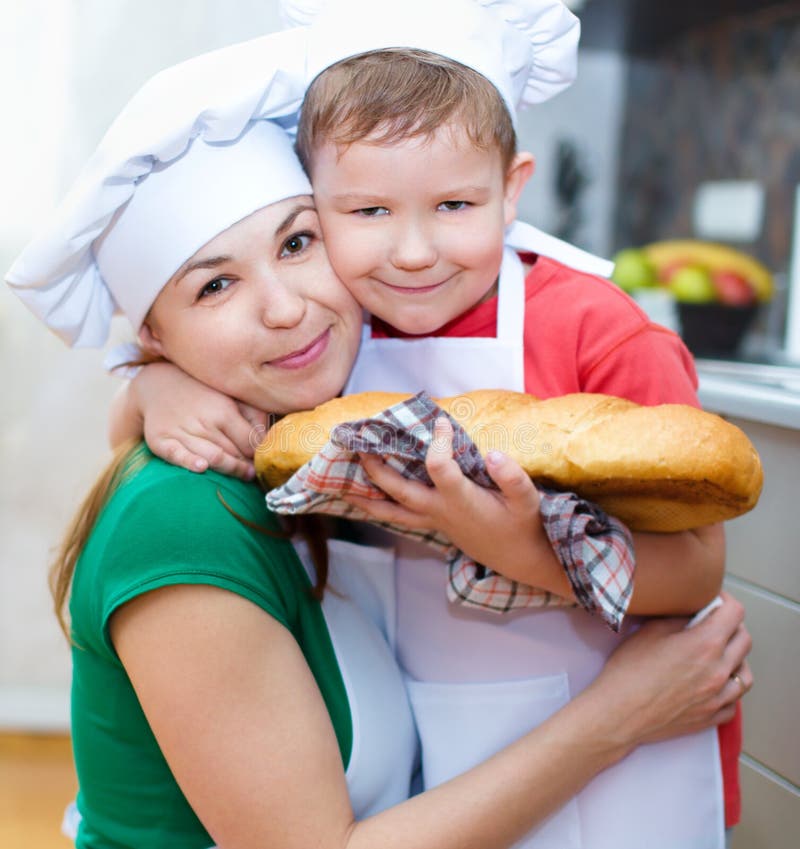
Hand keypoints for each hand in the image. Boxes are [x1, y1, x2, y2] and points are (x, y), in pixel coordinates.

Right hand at [131, 363, 267, 479]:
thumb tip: (267, 439)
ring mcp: (181, 431)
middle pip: (233, 452)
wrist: (159, 384)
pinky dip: (189, 462)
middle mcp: (204, 421)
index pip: (249, 442)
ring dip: (230, 469)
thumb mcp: (231, 395)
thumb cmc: (202, 394)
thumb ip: (252, 414)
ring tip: (243, 475)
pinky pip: (176, 455)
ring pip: (212, 457)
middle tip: (256, 473)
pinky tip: (202, 468)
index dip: (259, 455)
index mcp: (223, 411)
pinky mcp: (161, 440)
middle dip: (247, 465)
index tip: (264, 461)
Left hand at [346, 417, 569, 593]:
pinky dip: (381, 508)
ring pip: (393, 511)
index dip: (438, 443)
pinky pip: (400, 517)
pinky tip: (367, 500)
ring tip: (342, 485)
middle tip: (360, 446)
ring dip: (367, 497)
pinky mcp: (435, 525)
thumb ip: (512, 478)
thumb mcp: (529, 501)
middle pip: (400, 491)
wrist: (522, 559)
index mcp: (463, 501)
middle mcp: (442, 512)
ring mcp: (435, 521)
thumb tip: (493, 454)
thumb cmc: (525, 526)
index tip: (441, 423)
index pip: (440, 469)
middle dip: (378, 469)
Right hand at [592, 591, 752, 749]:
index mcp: (705, 644)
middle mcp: (718, 671)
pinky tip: (713, 684)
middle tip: (713, 623)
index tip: (715, 600)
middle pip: (745, 640)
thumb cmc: (629, 671)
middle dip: (732, 626)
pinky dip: (729, 690)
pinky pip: (734, 702)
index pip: (735, 613)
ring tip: (718, 656)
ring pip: (746, 674)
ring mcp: (718, 697)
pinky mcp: (710, 717)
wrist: (619, 712)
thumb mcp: (650, 631)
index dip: (726, 601)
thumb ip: (680, 618)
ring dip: (736, 660)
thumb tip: (695, 612)